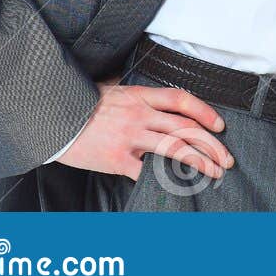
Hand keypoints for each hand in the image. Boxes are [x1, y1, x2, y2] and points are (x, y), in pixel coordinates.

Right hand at [56, 76, 232, 180]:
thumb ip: (136, 95)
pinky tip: (180, 186)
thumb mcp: (112, 89)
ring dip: (200, 161)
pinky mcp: (117, 159)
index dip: (205, 112)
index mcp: (140, 96)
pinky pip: (148, 171)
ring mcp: (130, 137)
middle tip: (226, 157)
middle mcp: (139, 115)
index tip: (220, 125)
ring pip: (176, 148)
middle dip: (212, 144)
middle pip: (186, 128)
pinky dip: (166, 180)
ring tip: (214, 171)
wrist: (50, 119)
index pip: (182, 100)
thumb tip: (154, 99)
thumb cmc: (79, 105)